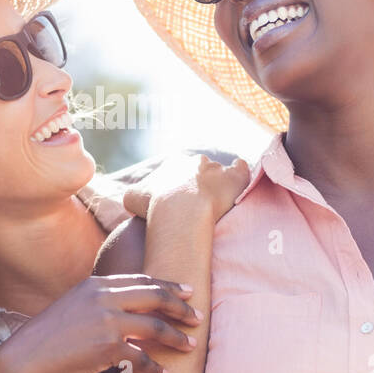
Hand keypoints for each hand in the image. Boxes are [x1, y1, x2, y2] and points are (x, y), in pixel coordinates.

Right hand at [0, 274, 201, 372]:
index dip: (167, 286)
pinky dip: (155, 368)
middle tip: (197, 317)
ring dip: (175, 338)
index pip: (141, 280)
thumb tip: (126, 310)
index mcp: (95, 285)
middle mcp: (103, 298)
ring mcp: (107, 321)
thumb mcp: (72, 309)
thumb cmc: (48, 341)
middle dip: (180, 307)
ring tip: (189, 346)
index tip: (187, 292)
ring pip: (155, 326)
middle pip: (155, 296)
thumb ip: (98, 304)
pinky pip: (142, 357)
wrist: (26, 363)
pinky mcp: (107, 347)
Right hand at [122, 155, 250, 221]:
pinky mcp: (235, 177)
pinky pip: (240, 169)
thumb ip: (134, 194)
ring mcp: (217, 168)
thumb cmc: (154, 205)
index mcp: (173, 164)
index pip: (177, 171)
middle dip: (198, 183)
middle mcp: (195, 162)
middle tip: (198, 204)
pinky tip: (238, 183)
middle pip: (199, 170)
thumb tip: (136, 198)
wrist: (180, 211)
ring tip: (219, 199)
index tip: (179, 201)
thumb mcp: (132, 198)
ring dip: (219, 182)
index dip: (178, 186)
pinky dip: (240, 173)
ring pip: (220, 171)